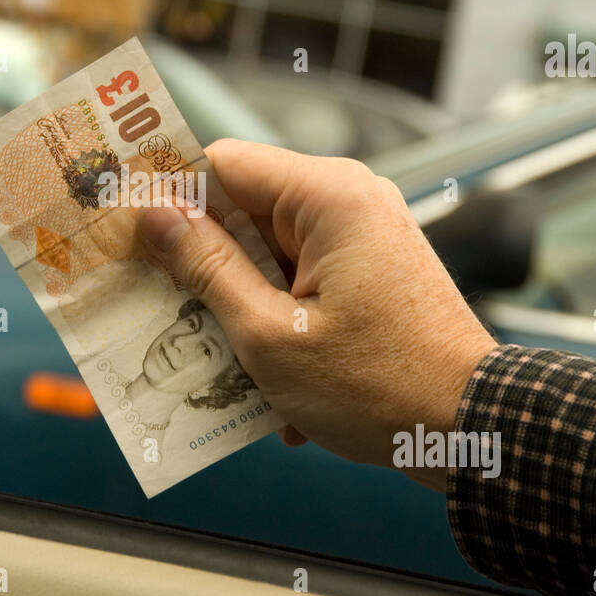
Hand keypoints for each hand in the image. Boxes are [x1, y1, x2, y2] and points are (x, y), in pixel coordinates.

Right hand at [136, 139, 496, 492]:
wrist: (474, 431)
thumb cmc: (378, 386)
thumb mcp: (268, 334)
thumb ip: (206, 268)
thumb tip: (154, 215)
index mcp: (328, 196)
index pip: (222, 163)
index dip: (165, 191)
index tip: (120, 226)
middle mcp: (349, 201)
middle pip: (242, 208)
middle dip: (196, 258)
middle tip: (147, 297)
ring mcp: (363, 237)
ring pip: (266, 251)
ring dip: (235, 302)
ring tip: (211, 355)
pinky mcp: (370, 271)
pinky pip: (299, 278)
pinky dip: (275, 319)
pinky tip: (268, 383)